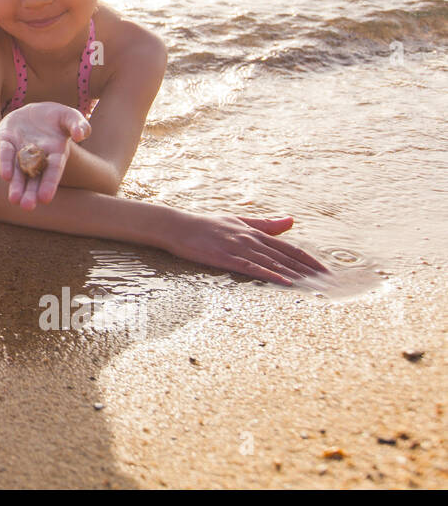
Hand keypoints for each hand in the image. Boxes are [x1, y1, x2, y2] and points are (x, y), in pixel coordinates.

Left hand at [0, 102, 90, 209]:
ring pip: (18, 170)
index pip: (53, 170)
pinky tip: (6, 176)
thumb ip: (78, 125)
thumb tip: (81, 135)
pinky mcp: (6, 141)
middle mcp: (37, 157)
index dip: (49, 183)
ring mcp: (20, 150)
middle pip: (34, 177)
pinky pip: (5, 153)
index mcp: (55, 153)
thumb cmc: (57, 118)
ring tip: (14, 200)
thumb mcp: (71, 117)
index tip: (45, 198)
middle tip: (27, 207)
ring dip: (16, 185)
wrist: (34, 110)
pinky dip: (5, 163)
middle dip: (30, 192)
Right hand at [167, 214, 329, 285]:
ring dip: (294, 274)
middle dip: (308, 270)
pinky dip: (270, 274)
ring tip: (313, 286)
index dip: (308, 259)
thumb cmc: (206, 224)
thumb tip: (291, 220)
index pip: (288, 247)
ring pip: (272, 263)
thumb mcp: (237, 221)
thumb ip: (265, 223)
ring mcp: (238, 248)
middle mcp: (250, 239)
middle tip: (327, 283)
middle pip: (285, 256)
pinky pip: (252, 268)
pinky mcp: (225, 258)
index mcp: (254, 232)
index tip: (325, 271)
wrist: (178, 226)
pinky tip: (284, 282)